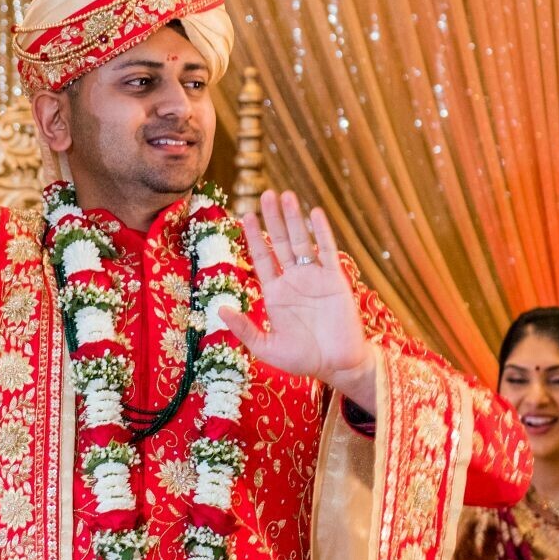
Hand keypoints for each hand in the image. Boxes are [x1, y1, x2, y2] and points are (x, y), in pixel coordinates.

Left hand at [215, 192, 373, 401]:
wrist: (338, 366)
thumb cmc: (303, 359)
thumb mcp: (266, 347)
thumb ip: (244, 329)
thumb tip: (220, 309)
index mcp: (275, 293)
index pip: (262, 257)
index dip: (254, 236)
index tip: (246, 215)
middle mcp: (294, 280)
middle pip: (280, 242)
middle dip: (272, 219)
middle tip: (264, 194)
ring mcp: (315, 278)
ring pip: (301, 241)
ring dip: (293, 219)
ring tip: (285, 195)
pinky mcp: (335, 280)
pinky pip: (327, 251)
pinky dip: (321, 232)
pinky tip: (314, 213)